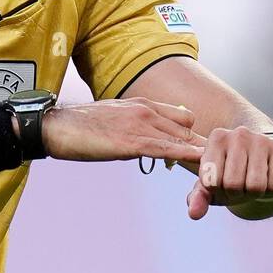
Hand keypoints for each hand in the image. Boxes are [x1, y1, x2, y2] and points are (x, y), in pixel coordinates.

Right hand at [42, 98, 206, 165]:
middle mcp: (145, 110)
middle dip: (201, 146)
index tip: (204, 150)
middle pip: (187, 128)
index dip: (193, 135)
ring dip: (200, 153)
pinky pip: (167, 148)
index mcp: (141, 104)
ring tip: (217, 168)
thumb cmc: (79, 127)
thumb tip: (146, 142)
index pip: (181, 116)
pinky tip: (201, 162)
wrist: (56, 127)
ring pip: (182, 137)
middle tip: (217, 165)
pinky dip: (186, 155)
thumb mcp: (113, 119)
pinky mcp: (131, 142)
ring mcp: (140, 125)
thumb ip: (133, 126)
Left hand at [186, 126, 272, 220]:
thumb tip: (194, 214)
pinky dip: (272, 190)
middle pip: (234, 184)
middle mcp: (238, 134)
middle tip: (241, 185)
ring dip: (255, 193)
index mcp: (216, 139)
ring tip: (254, 182)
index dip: (218, 191)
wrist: (264, 164)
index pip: (211, 181)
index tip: (222, 182)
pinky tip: (269, 178)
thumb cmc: (230, 175)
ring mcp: (262, 140)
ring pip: (256, 186)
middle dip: (237, 193)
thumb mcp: (211, 186)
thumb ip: (199, 198)